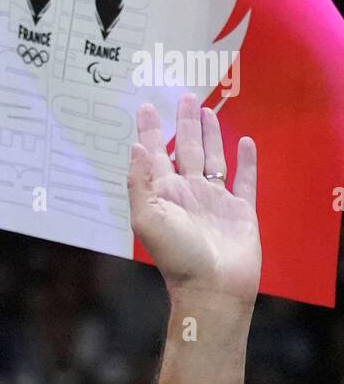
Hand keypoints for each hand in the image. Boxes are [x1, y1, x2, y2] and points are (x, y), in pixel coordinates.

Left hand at [129, 96, 259, 302]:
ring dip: (210, 135)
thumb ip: (140, 182)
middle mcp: (189, 194)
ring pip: (213, 158)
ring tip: (207, 111)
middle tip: (184, 96)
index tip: (145, 106)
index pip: (155, 155)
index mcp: (164, 194)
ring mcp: (215, 201)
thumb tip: (136, 147)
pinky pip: (245, 179)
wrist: (213, 287)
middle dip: (183, 123)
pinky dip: (246, 161)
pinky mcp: (241, 210)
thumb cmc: (178, 256)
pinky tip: (244, 142)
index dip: (149, 131)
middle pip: (185, 149)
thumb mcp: (147, 217)